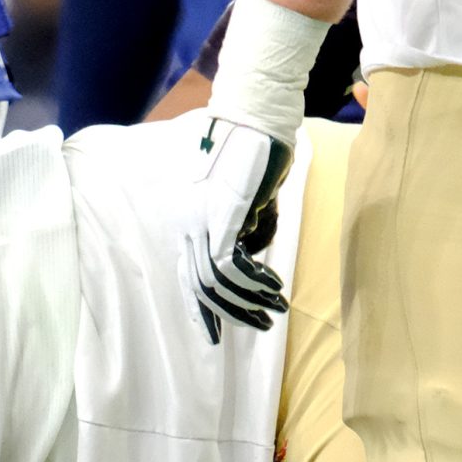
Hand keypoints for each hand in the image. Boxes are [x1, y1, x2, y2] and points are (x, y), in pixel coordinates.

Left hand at [182, 119, 290, 342]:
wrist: (257, 125)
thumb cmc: (255, 160)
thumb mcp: (253, 205)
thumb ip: (250, 233)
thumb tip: (253, 260)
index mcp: (188, 221)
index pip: (189, 275)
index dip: (202, 310)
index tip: (216, 336)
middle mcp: (187, 223)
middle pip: (200, 285)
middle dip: (230, 313)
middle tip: (259, 328)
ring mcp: (199, 221)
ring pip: (216, 281)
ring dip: (248, 301)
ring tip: (274, 311)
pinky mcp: (219, 218)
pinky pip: (232, 265)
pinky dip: (255, 282)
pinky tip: (275, 288)